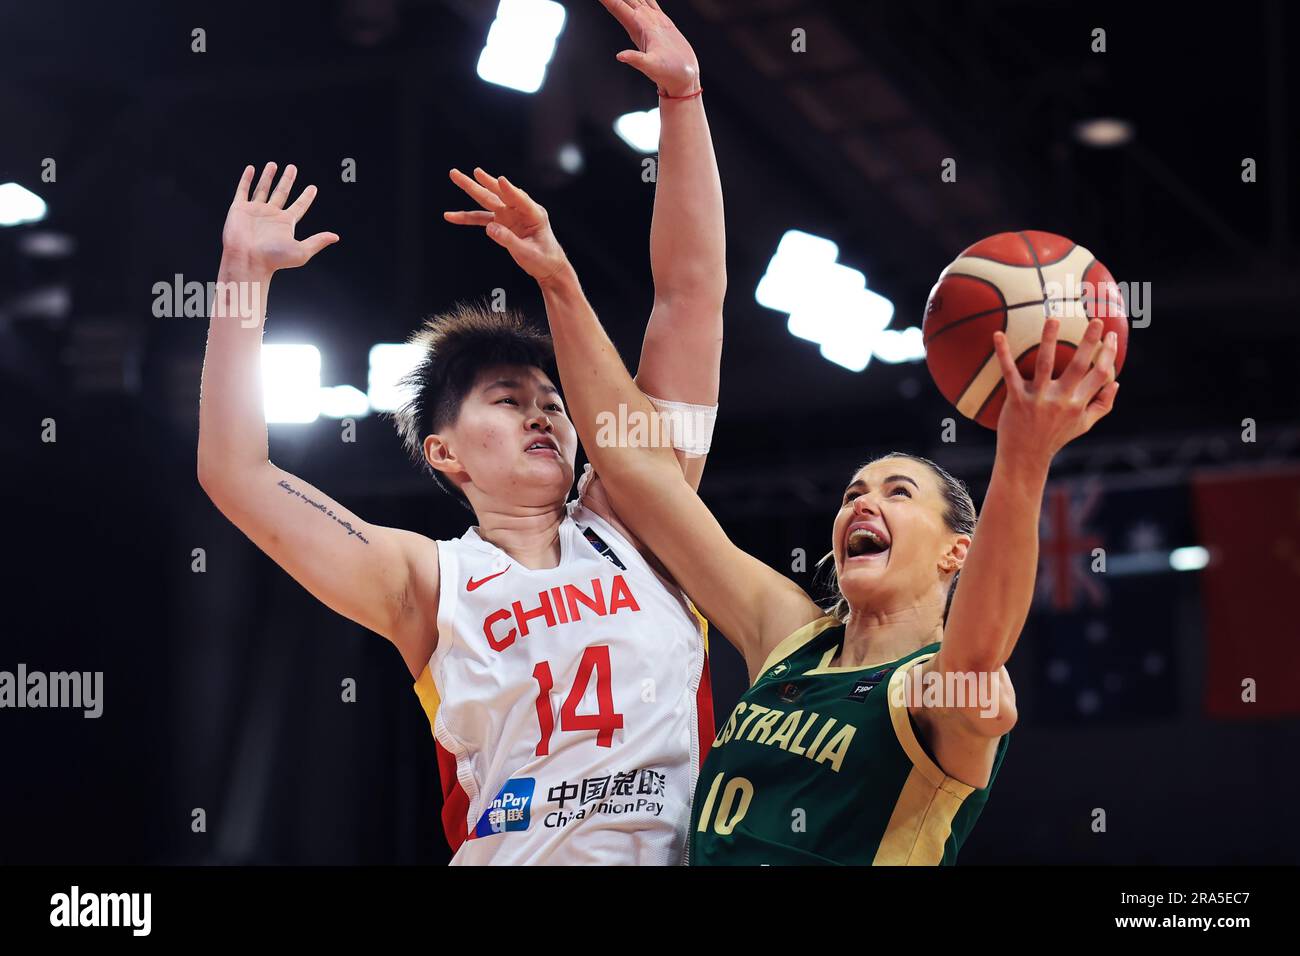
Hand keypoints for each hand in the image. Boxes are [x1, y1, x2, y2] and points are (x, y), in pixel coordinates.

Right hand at [221, 163, 337, 275]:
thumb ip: (317, 241)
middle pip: (282, 193)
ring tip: (273, 164)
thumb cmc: (274, 259)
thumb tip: (335, 237)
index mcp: (286, 223)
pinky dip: (247, 179)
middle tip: (292, 167)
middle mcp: (271, 215)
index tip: (313, 188)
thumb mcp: (301, 250)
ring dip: (268, 176)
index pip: (299, 206)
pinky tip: (252, 169)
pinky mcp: (239, 209)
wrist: (248, 259)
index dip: (306, 197)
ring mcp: (255, 211)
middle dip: (287, 180)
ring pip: (263, 189)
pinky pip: (243, 190)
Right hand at [444, 168, 568, 283]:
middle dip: (484, 182)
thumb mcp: (528, 253)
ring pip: (488, 200)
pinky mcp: (502, 222)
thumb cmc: (544, 259)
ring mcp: (510, 214)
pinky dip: (467, 217)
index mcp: (534, 214)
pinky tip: (451, 215)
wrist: (548, 267)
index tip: (501, 180)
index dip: (510, 191)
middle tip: (472, 171)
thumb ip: (509, 240)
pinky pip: (481, 218)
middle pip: (499, 194)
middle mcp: (520, 210)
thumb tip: (489, 228)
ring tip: (455, 176)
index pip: (521, 200)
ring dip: (472, 189)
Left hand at [599, 0, 699, 96]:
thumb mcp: (651, 67)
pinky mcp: (662, 22)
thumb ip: (636, 60)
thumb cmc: (668, 74)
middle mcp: (640, 22)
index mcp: (636, 28)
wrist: (683, 77)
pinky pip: (651, 2)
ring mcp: (651, 21)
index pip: (617, 7)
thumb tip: (620, 56)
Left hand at [991, 317, 1119, 465]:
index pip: (1101, 374)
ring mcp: (1038, 399)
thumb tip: (1116, 382)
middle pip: (1079, 366)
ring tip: (1053, 319)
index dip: (1109, 354)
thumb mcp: (1083, 425)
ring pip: (1045, 364)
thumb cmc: (1055, 438)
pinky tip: (997, 334)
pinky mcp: (1016, 399)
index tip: (1112, 335)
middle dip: (1089, 342)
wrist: (1025, 457)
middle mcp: (1061, 400)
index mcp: (1079, 403)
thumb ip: (1102, 405)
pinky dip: (1003, 353)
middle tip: (1095, 320)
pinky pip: (1009, 373)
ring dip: (1049, 340)